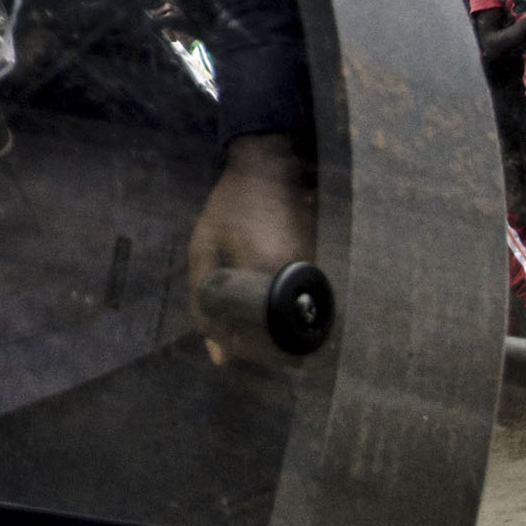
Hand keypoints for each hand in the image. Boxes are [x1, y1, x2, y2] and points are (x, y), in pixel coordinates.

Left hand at [187, 133, 315, 368]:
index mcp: (268, 273)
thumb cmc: (230, 205)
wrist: (270, 166)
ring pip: (299, 327)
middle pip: (287, 341)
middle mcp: (300, 279)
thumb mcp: (203, 247)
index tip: (228, 343)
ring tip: (246, 318)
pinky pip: (305, 306)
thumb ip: (203, 300)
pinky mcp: (323, 267)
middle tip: (235, 334)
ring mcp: (317, 273)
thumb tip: (218, 359)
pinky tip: (263, 303)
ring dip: (274, 334)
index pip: (265, 340)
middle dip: (261, 348)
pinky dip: (285, 315)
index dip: (247, 350)